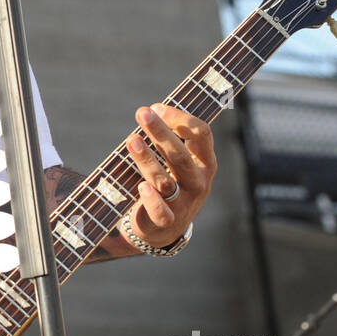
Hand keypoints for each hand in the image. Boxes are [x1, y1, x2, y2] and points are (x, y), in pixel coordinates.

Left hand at [123, 103, 216, 248]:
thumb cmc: (170, 183)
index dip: (180, 119)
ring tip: (132, 140)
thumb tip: (152, 110)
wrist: (164, 228)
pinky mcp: (168, 221)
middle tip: (143, 113)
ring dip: (147, 159)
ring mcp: (184, 203)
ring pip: (165, 180)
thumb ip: (170, 139)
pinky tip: (142, 186)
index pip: (201, 134)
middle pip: (180, 155)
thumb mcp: (177, 162)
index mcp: (205, 162)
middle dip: (161, 132)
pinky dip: (152, 200)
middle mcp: (198, 182)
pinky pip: (161, 211)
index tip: (156, 107)